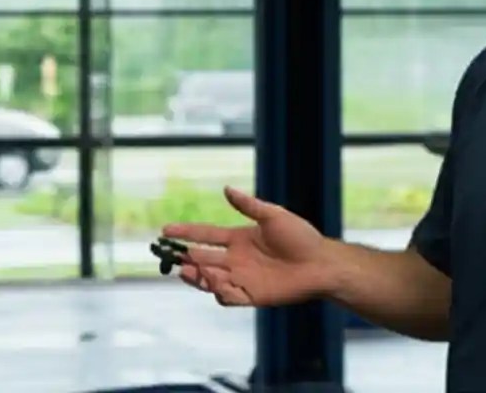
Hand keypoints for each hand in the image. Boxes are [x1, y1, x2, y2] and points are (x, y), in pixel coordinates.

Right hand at [161, 185, 331, 307]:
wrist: (320, 263)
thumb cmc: (301, 237)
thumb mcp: (273, 216)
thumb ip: (249, 205)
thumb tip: (226, 189)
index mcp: (239, 238)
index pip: (205, 235)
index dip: (185, 233)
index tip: (165, 230)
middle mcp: (236, 259)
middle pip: (202, 258)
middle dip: (183, 256)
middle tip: (169, 254)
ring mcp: (242, 277)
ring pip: (209, 278)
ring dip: (196, 275)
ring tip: (185, 269)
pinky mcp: (251, 295)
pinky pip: (227, 296)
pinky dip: (217, 291)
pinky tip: (212, 283)